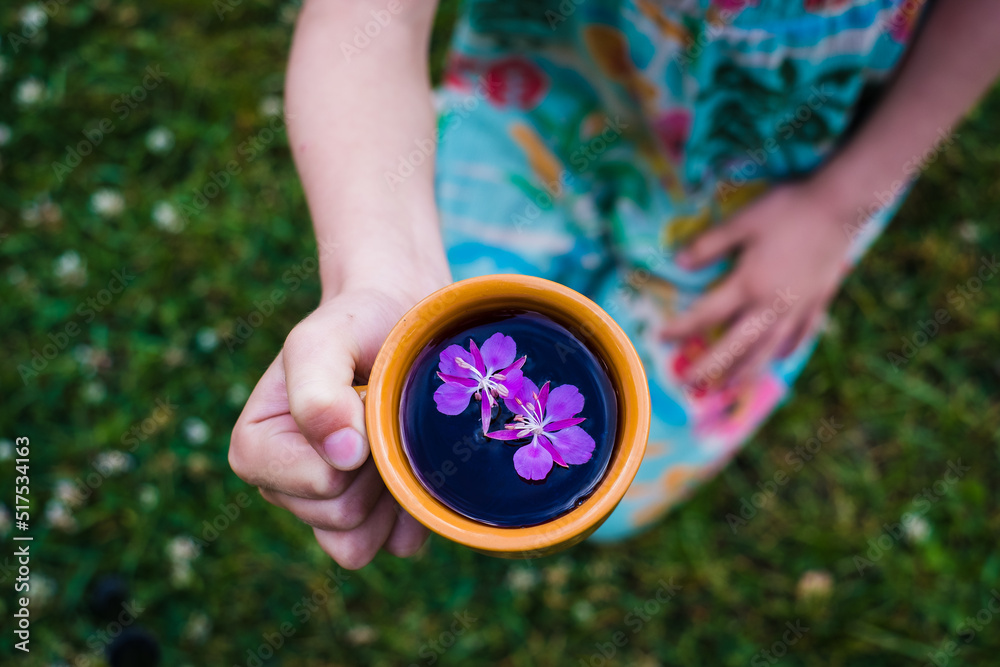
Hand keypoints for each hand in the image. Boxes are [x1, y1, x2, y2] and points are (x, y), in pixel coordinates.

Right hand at [229, 276, 446, 568]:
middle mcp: (283, 488)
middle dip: (377, 468)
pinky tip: (414, 465)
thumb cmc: (355, 327)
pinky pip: (396, 546)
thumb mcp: (324, 340)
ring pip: (361, 544)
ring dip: (393, 495)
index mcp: (255, 450)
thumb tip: (341, 456)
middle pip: (341, 518)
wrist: (400, 325)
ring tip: (395, 440)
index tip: (362, 398)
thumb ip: (317, 390)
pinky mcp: (372, 523)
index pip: (319, 484)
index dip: (356, 445)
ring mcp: (326, 511)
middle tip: (383, 416)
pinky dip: (415, 512)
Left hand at [660, 181, 854, 390]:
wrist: (842, 205)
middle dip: (710, 367)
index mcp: (748, 286)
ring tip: (731, 387)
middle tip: (689, 384)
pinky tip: (781, 359)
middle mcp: (771, 306)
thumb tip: (678, 264)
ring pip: (768, 350)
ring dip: (747, 371)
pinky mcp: (819, 301)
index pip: (706, 315)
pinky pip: (801, 334)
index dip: (681, 329)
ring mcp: (798, 307)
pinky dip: (789, 349)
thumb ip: (709, 245)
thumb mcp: (742, 222)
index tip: (660, 338)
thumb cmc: (787, 210)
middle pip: (736, 346)